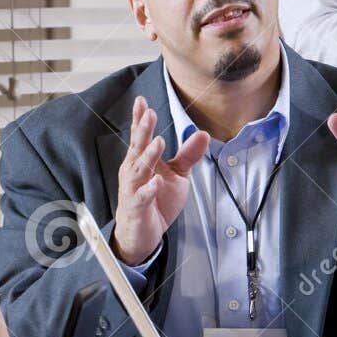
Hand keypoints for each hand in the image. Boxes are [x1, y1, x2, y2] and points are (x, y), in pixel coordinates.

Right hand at [111, 96, 209, 265]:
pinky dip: (148, 189)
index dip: (140, 119)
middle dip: (143, 131)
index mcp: (141, 161)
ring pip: (139, 170)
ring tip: (158, 141)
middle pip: (137, 148)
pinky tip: (156, 181)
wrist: (142, 234)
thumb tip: (203, 133)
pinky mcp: (136, 208)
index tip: (142, 101)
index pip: (140, 137)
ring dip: (148, 156)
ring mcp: (132, 190)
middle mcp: (133, 172)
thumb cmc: (156, 201)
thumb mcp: (177, 175)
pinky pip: (141, 197)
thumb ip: (188, 155)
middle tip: (149, 113)